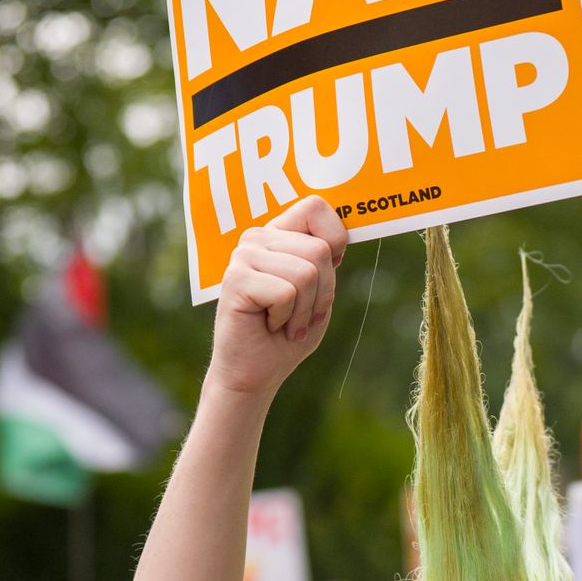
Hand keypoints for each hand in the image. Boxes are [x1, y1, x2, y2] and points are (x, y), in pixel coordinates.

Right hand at [209, 196, 345, 398]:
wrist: (256, 373)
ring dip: (304, 309)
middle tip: (300, 314)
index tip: (328, 272)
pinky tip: (268, 325)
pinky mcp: (236, 279)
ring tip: (284, 321)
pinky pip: (287, 292)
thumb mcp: (320, 291)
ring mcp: (244, 255)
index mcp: (278, 234)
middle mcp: (258, 238)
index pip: (315, 207)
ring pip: (307, 272)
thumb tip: (345, 230)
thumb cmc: (289, 333)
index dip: (335, 240)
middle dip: (322, 292)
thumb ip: (328, 258)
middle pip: (320, 249)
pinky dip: (287, 318)